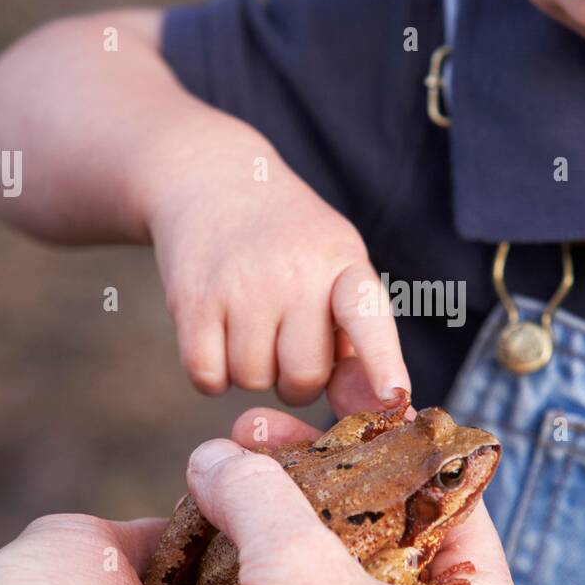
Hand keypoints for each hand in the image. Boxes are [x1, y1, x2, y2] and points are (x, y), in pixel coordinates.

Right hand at [147, 121, 409, 406]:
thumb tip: (378, 403)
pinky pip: (207, 377)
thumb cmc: (290, 243)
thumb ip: (359, 334)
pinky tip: (216, 336)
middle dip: (295, 379)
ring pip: (253, 380)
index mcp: (344, 265)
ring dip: (251, 370)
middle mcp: (295, 273)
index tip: (393, 397)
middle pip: (303, 376)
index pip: (367, 319)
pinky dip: (210, 373)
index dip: (382, 363)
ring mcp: (241, 285)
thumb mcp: (337, 265)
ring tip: (249, 323)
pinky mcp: (192, 301)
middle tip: (285, 342)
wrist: (214, 181)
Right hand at [177, 407, 534, 584]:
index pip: (450, 499)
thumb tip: (218, 457)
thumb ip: (263, 492)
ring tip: (227, 467)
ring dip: (275, 523)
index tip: (339, 410)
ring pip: (324, 570)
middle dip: (314, 479)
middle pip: (378, 527)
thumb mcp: (302, 569)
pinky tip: (213, 531)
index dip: (393, 446)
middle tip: (258, 435)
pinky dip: (250, 576)